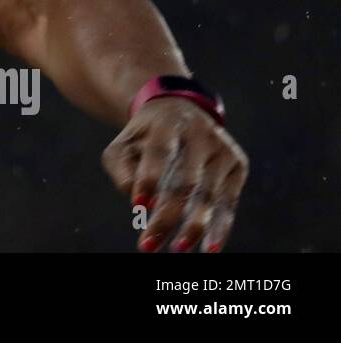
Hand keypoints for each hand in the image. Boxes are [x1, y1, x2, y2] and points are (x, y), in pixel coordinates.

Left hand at [101, 97, 248, 252]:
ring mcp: (223, 149)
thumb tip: (139, 203)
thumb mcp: (123, 146)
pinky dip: (219, 227)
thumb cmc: (143, 139)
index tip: (138, 206)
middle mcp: (200, 134)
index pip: (159, 153)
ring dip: (194, 226)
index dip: (149, 179)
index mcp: (167, 123)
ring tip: (178, 248)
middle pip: (186, 180)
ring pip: (209, 195)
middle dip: (167, 215)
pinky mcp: (238, 165)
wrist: (178, 111)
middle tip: (147, 244)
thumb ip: (122, 170)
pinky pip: (228, 203)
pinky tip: (210, 248)